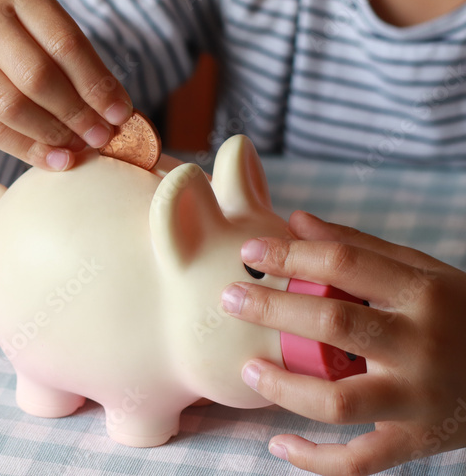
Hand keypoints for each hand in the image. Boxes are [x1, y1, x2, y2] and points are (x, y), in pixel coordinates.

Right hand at [0, 0, 132, 179]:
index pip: (66, 42)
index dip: (97, 83)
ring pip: (11, 106)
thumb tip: (118, 115)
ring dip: (52, 135)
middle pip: (38, 77)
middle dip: (77, 113)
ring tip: (77, 151)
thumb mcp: (33, 29)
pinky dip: (25, 148)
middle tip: (101, 139)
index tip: (121, 114)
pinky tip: (50, 158)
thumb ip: (70, 62)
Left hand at [221, 210, 465, 474]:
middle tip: (229, 299)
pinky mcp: (417, 442)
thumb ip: (358, 248)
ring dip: (284, 386)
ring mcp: (419, 398)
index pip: (346, 264)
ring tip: (247, 367)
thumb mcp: (422, 273)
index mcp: (424, 294)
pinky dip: (316, 459)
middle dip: (273, 310)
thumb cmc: (459, 314)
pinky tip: (279, 442)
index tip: (248, 251)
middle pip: (335, 324)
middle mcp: (423, 346)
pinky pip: (359, 461)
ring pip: (339, 400)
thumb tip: (296, 220)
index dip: (291, 253)